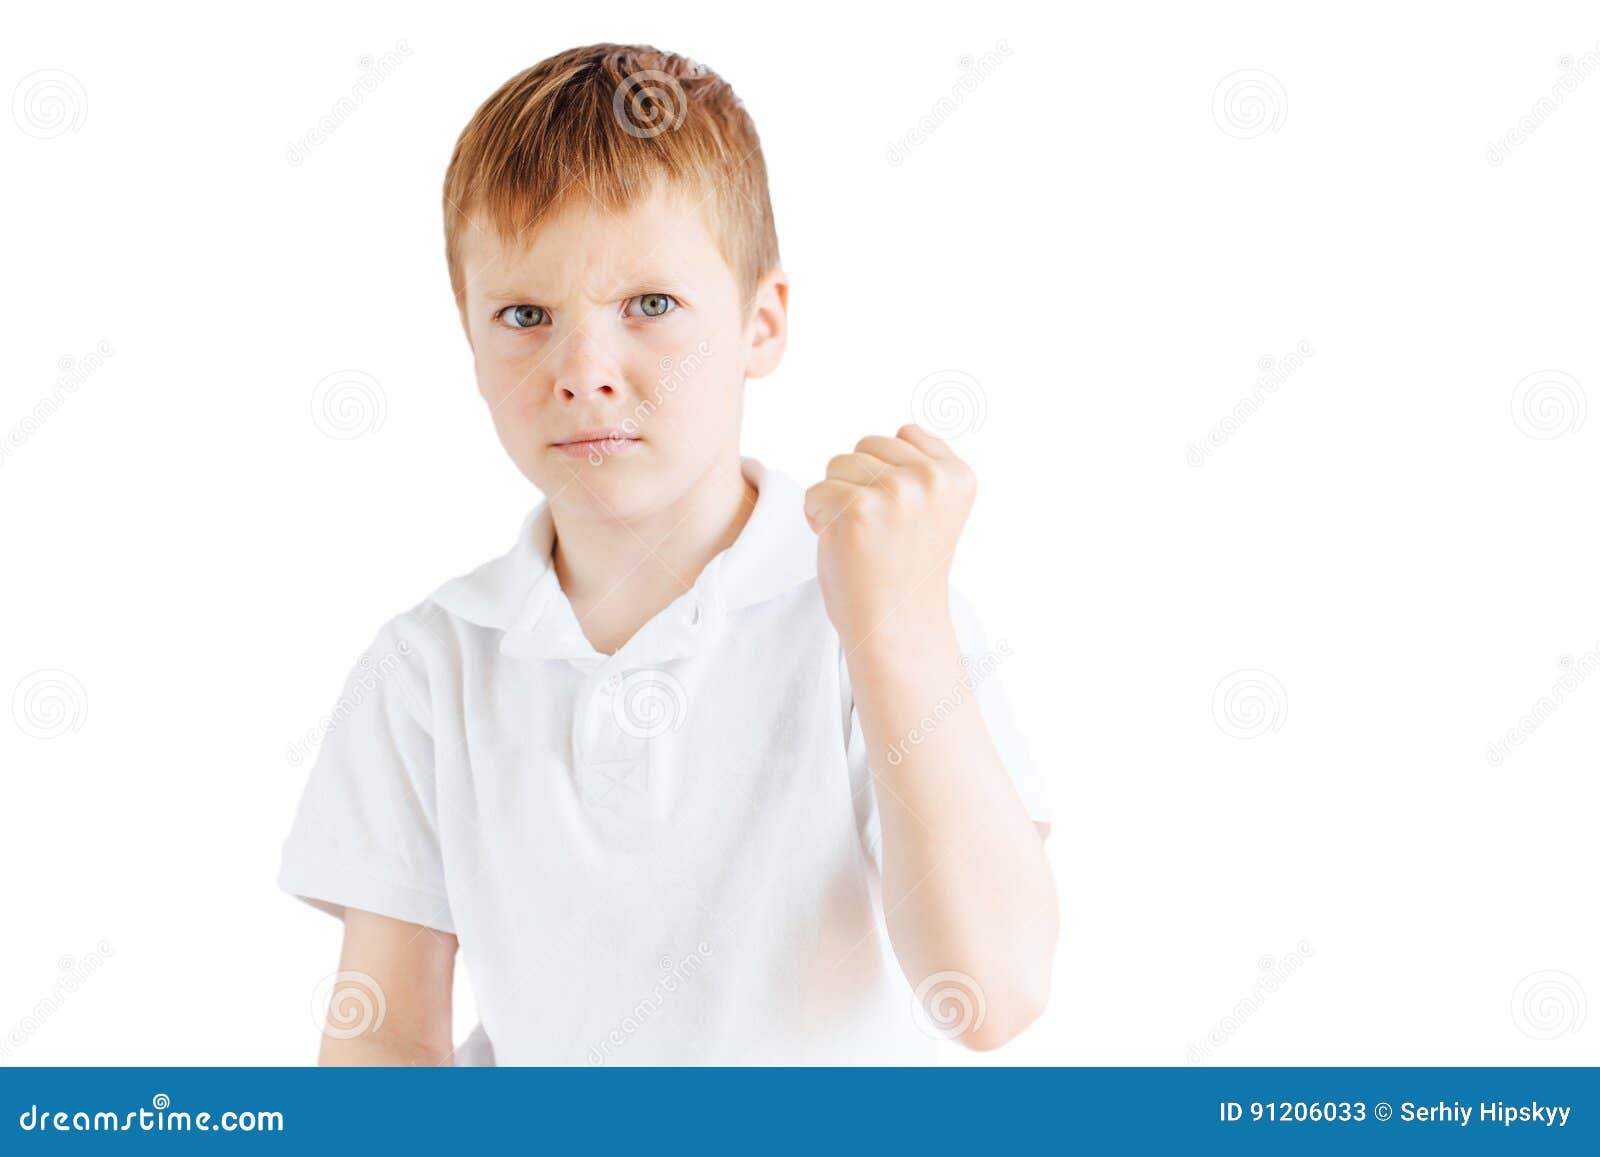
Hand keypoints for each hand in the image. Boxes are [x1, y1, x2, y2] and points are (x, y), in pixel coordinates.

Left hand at [802, 423, 975, 651]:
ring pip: (837, 464)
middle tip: (878, 531)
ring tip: (861, 539)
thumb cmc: (904, 568)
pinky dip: (817, 519)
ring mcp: (897, 492)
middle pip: (866, 446)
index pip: (903, 434)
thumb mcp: (932, 507)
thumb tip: (902, 428)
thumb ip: (923, 467)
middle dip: (860, 483)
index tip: (902, 518)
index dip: (889, 475)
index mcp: (958, 475)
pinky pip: (814, 492)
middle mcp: (932, 479)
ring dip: (837, 500)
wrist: (895, 628)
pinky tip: (843, 547)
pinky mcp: (857, 509)